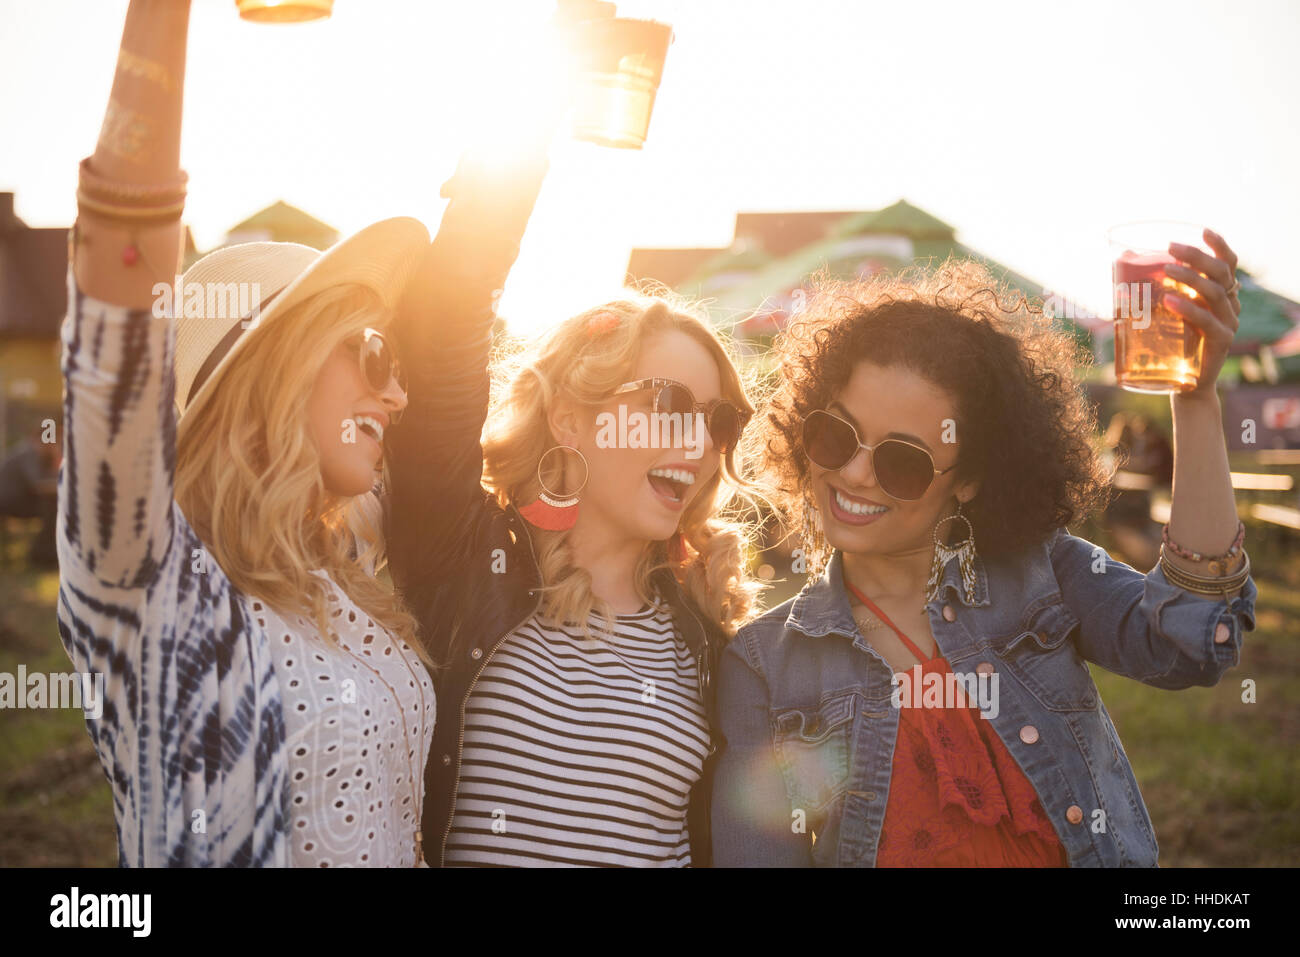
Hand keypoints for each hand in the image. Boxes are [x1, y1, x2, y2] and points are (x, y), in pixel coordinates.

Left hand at [1162, 229, 1240, 400]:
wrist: (1185, 385)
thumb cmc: (1172, 345)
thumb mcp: (1165, 313)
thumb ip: (1153, 289)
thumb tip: (1122, 260)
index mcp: (1220, 294)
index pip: (1227, 263)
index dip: (1218, 245)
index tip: (1203, 231)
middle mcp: (1230, 305)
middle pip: (1220, 272)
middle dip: (1196, 256)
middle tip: (1170, 248)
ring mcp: (1229, 323)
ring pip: (1215, 293)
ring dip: (1190, 278)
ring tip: (1166, 271)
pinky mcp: (1222, 341)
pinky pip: (1208, 321)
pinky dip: (1189, 309)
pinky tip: (1169, 301)